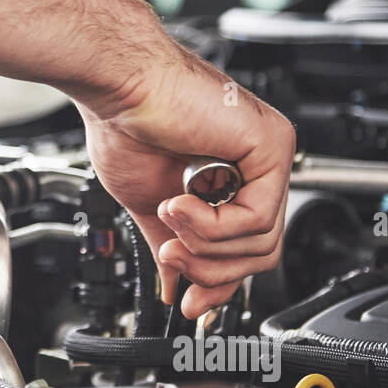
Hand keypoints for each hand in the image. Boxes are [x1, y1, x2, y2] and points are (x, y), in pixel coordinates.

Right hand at [78, 41, 295, 318]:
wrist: (116, 84)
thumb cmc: (124, 123)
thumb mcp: (149, 201)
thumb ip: (171, 242)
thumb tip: (173, 283)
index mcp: (233, 173)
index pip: (247, 246)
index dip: (218, 281)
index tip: (189, 302)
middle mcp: (259, 162)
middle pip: (261, 252)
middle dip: (211, 269)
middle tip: (170, 257)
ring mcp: (270, 153)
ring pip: (261, 242)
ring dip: (205, 244)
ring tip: (169, 217)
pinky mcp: (271, 146)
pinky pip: (256, 218)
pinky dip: (212, 225)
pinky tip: (178, 203)